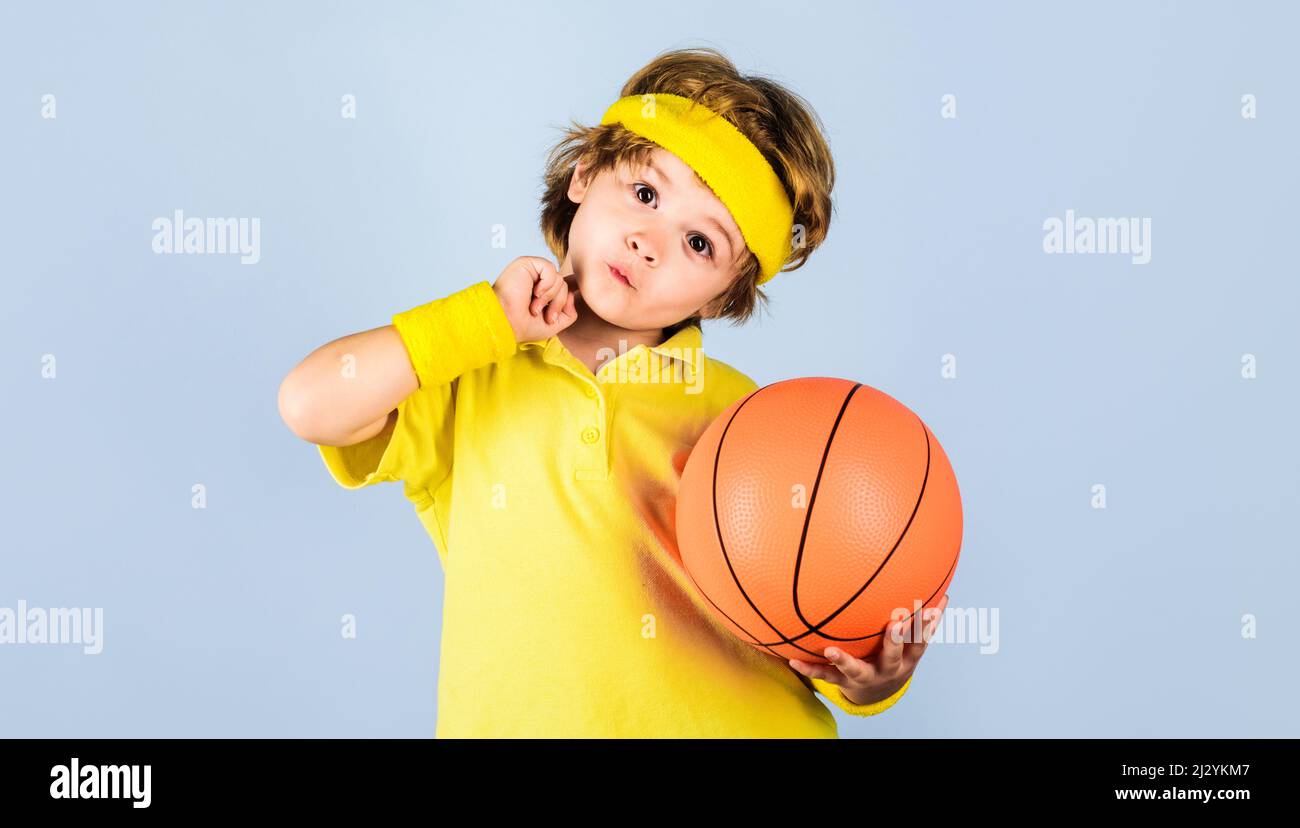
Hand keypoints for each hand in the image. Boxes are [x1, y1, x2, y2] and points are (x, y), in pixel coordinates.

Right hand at [491, 256, 578, 342]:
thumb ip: (568, 312)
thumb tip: (571, 296)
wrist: (505, 323)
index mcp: (541, 290)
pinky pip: (550, 269)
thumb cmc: (522, 325)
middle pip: (563, 285)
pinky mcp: (527, 263)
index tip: (550, 318)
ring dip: (549, 297)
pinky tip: (535, 293)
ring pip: (559, 279)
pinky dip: (547, 285)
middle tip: (539, 315)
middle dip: (556, 304)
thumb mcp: (553, 324)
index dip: (563, 302)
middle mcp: (536, 279)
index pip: (563, 289)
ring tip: (533, 307)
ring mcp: (532, 270)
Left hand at [789, 593, 948, 705]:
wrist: (877, 693)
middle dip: (895, 640)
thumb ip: (925, 620)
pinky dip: (809, 669)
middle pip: (892, 655)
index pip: (920, 640)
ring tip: (832, 650)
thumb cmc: (896, 656)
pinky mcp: (843, 681)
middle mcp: (887, 668)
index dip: (927, 626)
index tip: (930, 608)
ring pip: (855, 669)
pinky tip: (792, 661)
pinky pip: (824, 675)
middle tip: (895, 623)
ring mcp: (864, 676)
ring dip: (844, 660)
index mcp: (906, 657)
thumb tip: (945, 592)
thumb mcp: (912, 644)